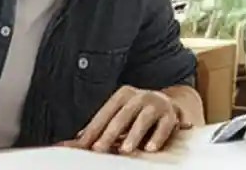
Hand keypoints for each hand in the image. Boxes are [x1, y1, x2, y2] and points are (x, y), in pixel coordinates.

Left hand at [68, 85, 187, 154]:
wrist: (169, 104)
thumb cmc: (137, 113)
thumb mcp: (119, 115)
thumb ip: (100, 127)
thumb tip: (75, 141)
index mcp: (122, 95)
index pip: (105, 113)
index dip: (94, 129)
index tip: (84, 144)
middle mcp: (139, 97)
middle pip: (122, 116)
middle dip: (109, 133)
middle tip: (99, 148)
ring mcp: (156, 104)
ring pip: (143, 120)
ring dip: (133, 135)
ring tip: (125, 150)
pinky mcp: (171, 114)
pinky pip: (164, 126)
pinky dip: (157, 137)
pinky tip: (150, 149)